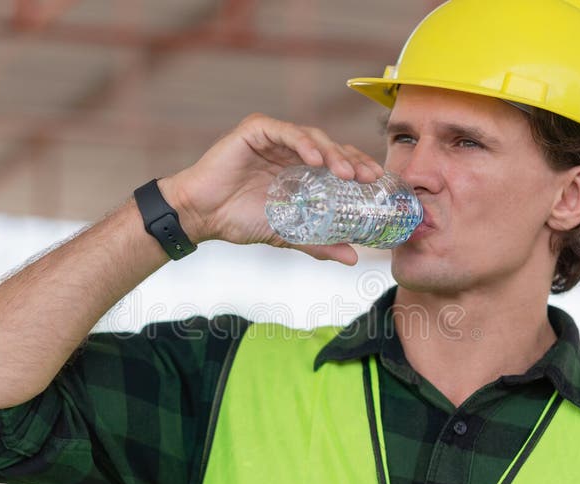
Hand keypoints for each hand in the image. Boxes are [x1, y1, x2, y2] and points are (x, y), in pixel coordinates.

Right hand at [158, 113, 383, 265]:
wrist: (202, 216)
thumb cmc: (240, 220)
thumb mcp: (287, 233)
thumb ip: (317, 243)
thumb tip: (352, 258)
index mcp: (299, 168)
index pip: (337, 162)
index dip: (359, 169)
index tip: (377, 184)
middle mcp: (289, 148)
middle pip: (331, 147)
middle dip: (353, 161)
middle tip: (369, 178)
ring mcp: (273, 136)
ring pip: (312, 137)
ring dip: (333, 153)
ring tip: (347, 174)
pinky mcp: (255, 129)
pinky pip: (286, 132)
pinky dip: (304, 144)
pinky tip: (317, 161)